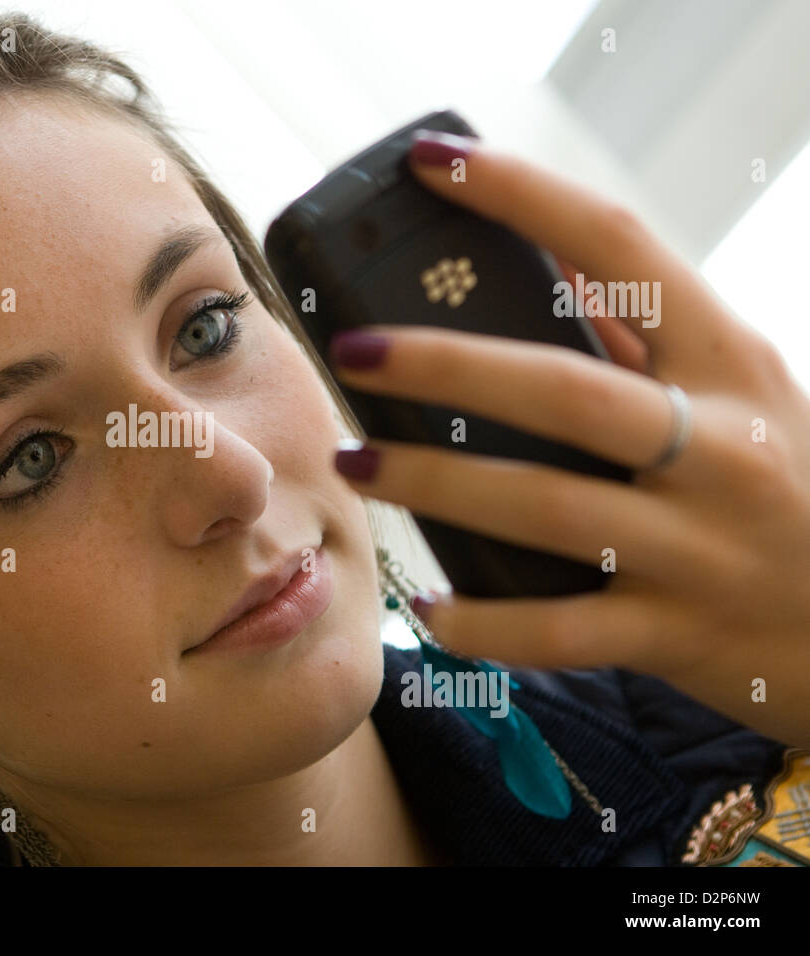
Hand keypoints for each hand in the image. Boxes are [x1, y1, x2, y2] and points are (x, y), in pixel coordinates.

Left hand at [329, 130, 809, 750]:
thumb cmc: (785, 486)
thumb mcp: (742, 394)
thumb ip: (649, 337)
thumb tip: (551, 268)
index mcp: (733, 365)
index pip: (622, 249)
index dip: (523, 196)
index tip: (435, 164)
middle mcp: (722, 449)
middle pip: (564, 390)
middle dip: (446, 366)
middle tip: (353, 349)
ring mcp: (699, 548)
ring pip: (546, 509)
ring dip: (434, 483)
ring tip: (355, 460)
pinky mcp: (674, 632)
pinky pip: (559, 632)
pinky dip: (483, 621)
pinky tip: (425, 604)